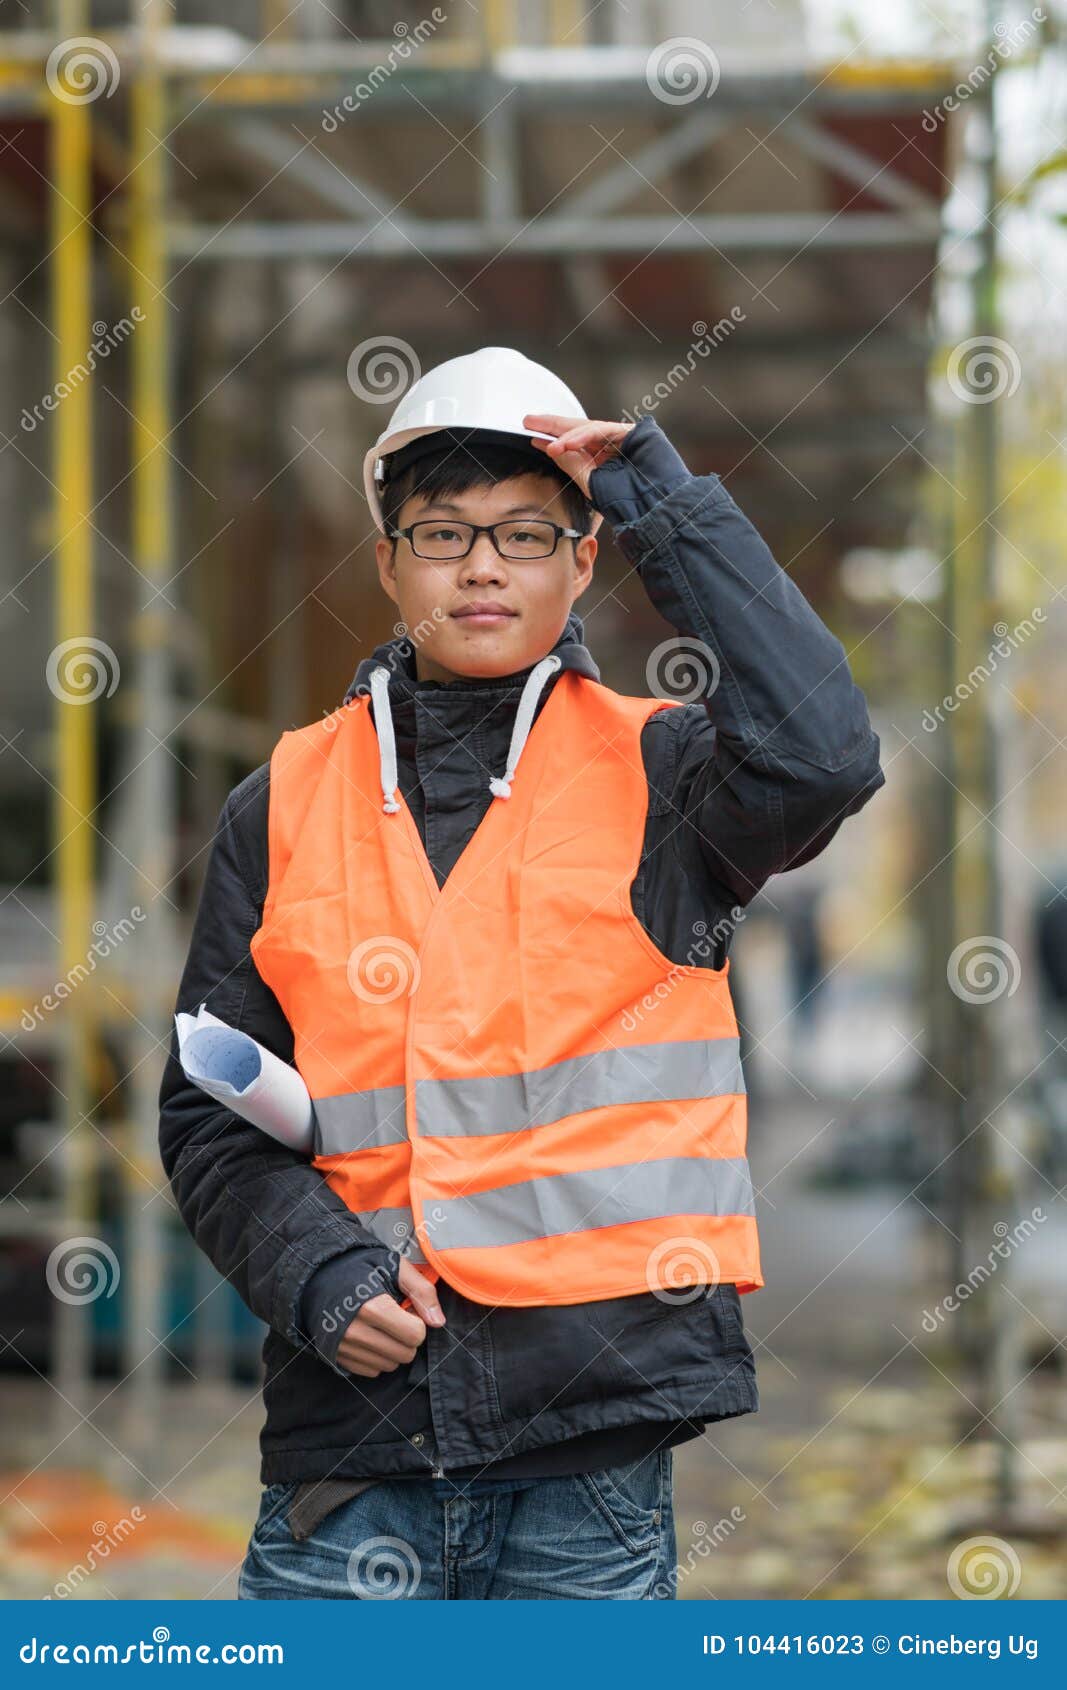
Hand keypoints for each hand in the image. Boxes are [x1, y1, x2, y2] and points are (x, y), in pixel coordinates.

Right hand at [335, 1257, 444, 1378]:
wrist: (315, 1275)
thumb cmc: (359, 1267)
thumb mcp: (394, 1266)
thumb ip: (421, 1290)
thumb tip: (438, 1322)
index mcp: (373, 1308)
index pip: (415, 1336)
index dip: (417, 1323)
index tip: (407, 1310)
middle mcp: (356, 1333)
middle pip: (405, 1354)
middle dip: (407, 1338)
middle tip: (396, 1319)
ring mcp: (344, 1348)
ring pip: (390, 1365)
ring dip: (392, 1349)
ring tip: (381, 1326)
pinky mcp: (337, 1358)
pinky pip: (371, 1371)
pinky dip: (376, 1358)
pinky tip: (369, 1336)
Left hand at [523, 412, 633, 499]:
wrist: (655, 508)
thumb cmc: (626, 502)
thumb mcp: (589, 482)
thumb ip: (572, 464)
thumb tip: (551, 447)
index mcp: (601, 459)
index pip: (574, 444)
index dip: (553, 438)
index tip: (532, 437)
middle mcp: (611, 446)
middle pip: (579, 430)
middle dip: (554, 426)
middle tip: (529, 421)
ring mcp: (622, 438)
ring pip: (590, 428)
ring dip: (567, 435)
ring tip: (550, 446)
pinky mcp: (632, 431)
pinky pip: (603, 430)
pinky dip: (584, 436)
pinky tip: (567, 443)